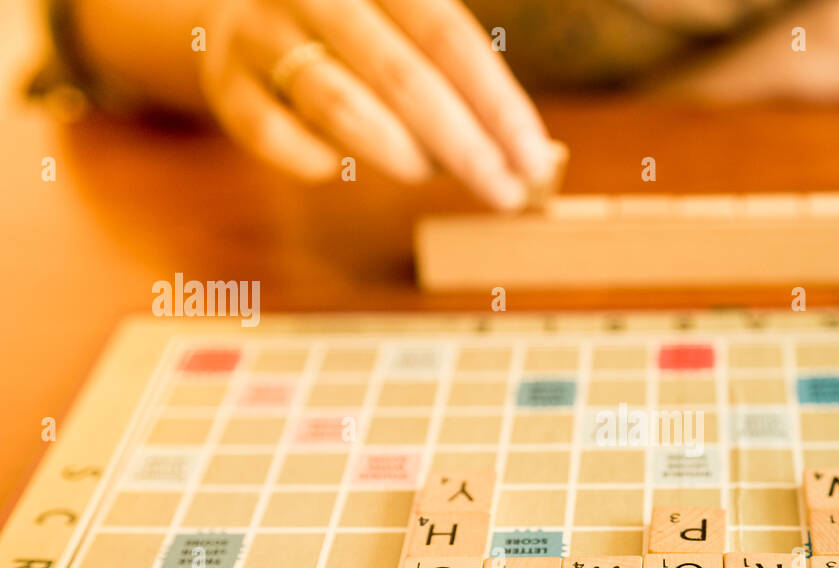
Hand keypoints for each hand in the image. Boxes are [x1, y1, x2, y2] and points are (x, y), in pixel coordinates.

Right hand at [198, 0, 555, 208]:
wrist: (233, 3)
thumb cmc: (350, 26)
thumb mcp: (402, 21)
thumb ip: (454, 72)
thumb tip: (519, 150)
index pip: (450, 38)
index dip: (497, 104)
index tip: (532, 160)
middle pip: (403, 77)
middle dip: (464, 146)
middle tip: (502, 193)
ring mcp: (262, 31)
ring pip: (342, 106)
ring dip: (399, 154)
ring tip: (427, 172)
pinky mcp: (223, 78)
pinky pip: (274, 134)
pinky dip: (315, 160)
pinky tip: (335, 165)